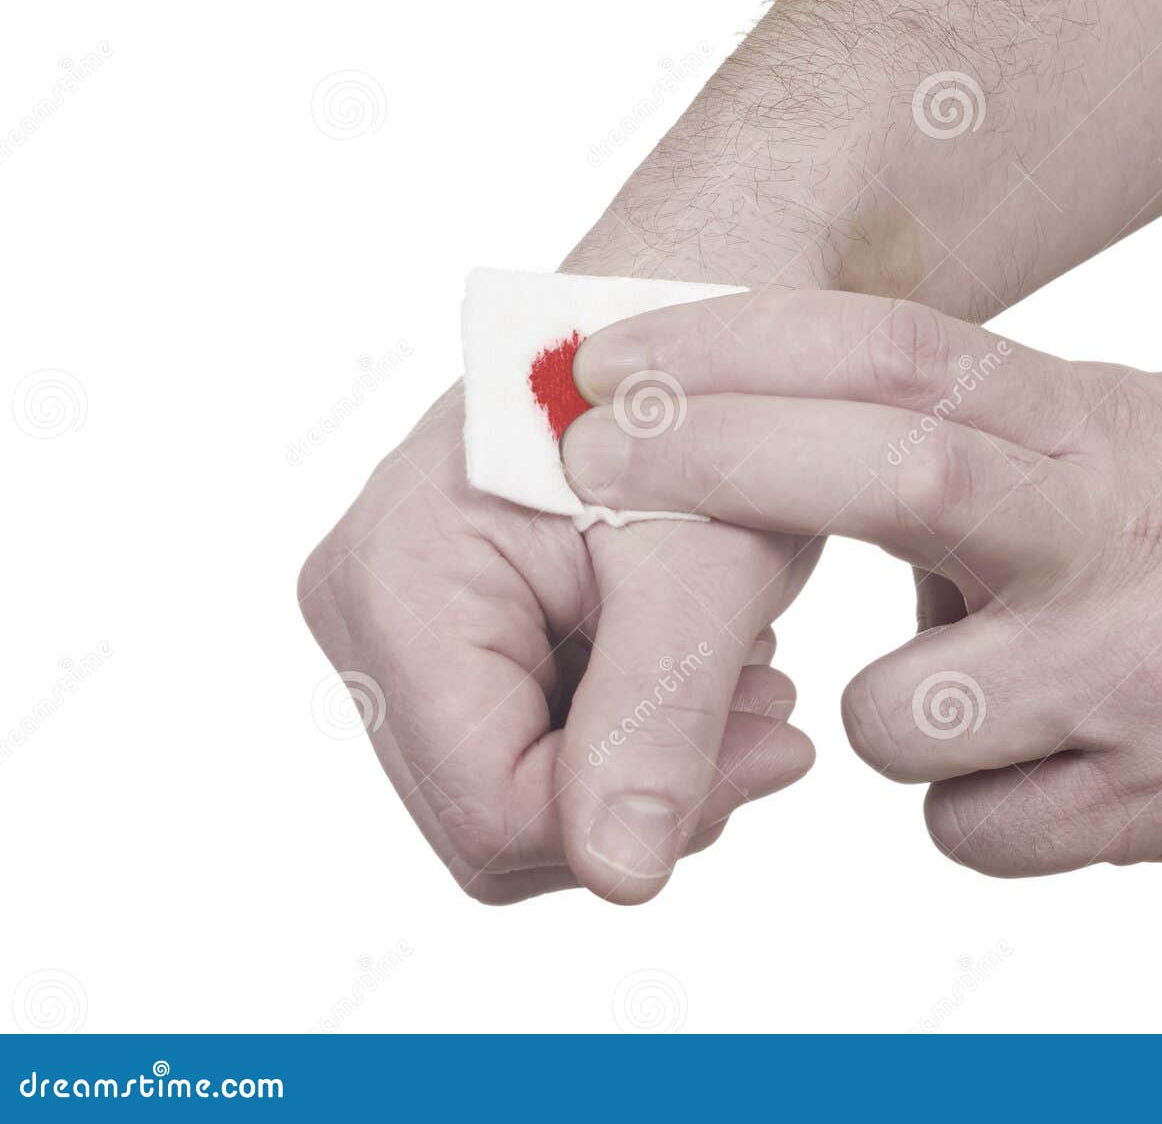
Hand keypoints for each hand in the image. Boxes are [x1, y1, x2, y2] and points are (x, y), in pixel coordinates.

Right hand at [298, 382, 813, 903]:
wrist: (702, 306)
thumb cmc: (707, 401)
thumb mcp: (701, 561)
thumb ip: (658, 714)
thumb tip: (623, 878)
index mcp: (397, 582)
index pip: (491, 809)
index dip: (634, 812)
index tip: (772, 748)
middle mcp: (367, 603)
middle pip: (493, 811)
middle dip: (641, 782)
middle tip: (763, 705)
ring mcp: (399, 612)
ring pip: (516, 784)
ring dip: (643, 750)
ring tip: (737, 662)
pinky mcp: (447, 616)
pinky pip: (526, 734)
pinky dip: (624, 718)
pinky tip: (690, 652)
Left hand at [562, 290, 1161, 875]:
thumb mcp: (1149, 430)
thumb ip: (1008, 453)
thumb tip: (853, 490)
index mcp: (1103, 423)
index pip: (901, 353)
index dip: (745, 342)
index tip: (619, 351)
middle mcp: (1119, 533)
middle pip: (892, 472)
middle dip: (719, 456)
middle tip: (594, 453)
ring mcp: (1149, 676)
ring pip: (911, 716)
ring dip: (885, 713)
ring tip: (975, 686)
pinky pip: (984, 834)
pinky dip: (973, 805)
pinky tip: (1056, 769)